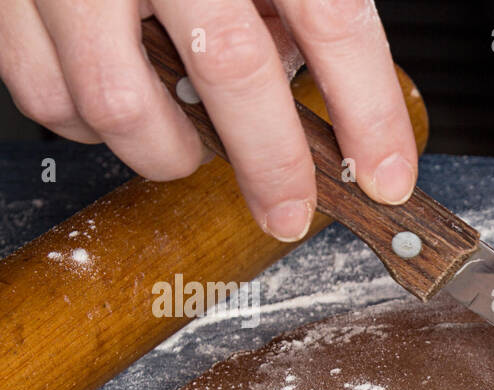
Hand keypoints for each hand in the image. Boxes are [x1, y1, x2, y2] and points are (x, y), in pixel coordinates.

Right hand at [0, 0, 418, 241]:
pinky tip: (124, 99)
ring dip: (169, 149)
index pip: (331, 21)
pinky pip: (49, 96)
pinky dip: (92, 124)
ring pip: (121, 104)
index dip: (368, 112)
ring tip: (192, 139)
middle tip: (290, 208)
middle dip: (274, 163)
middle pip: (231, 69)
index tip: (387, 175)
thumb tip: (311, 78)